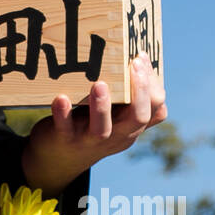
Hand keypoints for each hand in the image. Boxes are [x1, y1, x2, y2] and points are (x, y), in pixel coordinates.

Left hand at [20, 55, 167, 196]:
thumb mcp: (114, 115)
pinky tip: (61, 98)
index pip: (156, 110)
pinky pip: (65, 129)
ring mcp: (90, 140)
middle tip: (134, 65)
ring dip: (102, 106)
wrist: (57, 159)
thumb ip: (124, 95)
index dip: (153, 85)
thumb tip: (137, 55)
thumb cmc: (89, 124)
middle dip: (140, 92)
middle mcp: (116, 135)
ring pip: (103, 129)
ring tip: (99, 84)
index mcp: (131, 126)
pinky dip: (63, 114)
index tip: (140, 58)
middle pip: (138, 118)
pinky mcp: (65, 139)